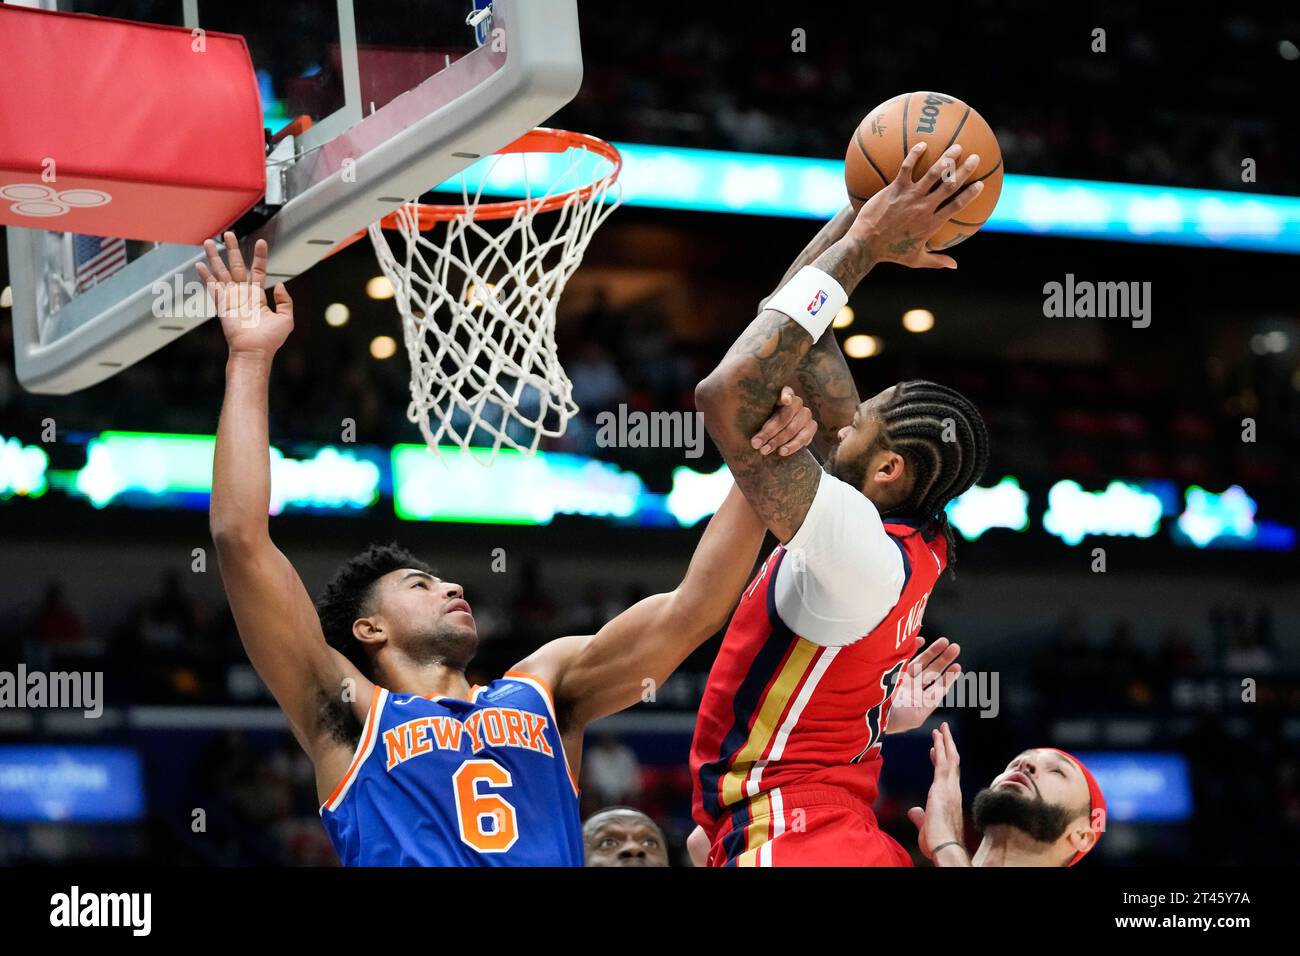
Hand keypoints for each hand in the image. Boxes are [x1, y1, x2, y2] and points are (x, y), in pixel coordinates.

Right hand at [197, 231, 293, 355]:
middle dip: (233, 249)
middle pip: (237, 266)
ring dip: (215, 256)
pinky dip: (205, 275)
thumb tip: (281, 286)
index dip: (260, 256)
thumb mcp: (286, 319)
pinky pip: (212, 286)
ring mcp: (230, 298)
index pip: (258, 270)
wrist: (254, 351)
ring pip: (222, 271)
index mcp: (257, 296)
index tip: (261, 242)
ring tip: (209, 241)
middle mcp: (242, 294)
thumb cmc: (270, 340)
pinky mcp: (221, 303)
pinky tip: (199, 264)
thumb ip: (286, 301)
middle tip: (229, 234)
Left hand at [749, 386, 817, 456]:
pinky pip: (804, 437)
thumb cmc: (762, 421)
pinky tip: (782, 452)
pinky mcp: (812, 427)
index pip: (786, 391)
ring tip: (765, 451)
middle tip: (756, 444)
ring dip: (778, 441)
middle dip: (769, 431)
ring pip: (793, 428)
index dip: (786, 395)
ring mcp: (806, 414)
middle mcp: (797, 402)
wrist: (778, 434)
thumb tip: (742, 414)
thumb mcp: (757, 414)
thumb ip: (753, 411)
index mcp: (783, 394)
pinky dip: (792, 446)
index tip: (784, 401)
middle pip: (785, 416)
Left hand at [847, 142, 983, 269]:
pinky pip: (907, 167)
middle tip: (976, 158)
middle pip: (950, 185)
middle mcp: (924, 208)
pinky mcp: (895, 189)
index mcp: (932, 224)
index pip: (957, 206)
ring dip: (947, 158)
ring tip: (957, 146)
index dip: (971, 195)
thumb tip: (954, 266)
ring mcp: (910, 197)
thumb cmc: (890, 253)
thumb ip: (937, 261)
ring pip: (933, 174)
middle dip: (965, 170)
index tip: (981, 184)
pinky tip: (922, 144)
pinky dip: (915, 155)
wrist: (865, 244)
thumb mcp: (916, 260)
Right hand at [886, 635, 961, 733]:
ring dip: (933, 651)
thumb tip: (942, 688)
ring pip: (921, 662)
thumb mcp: (916, 716)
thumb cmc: (892, 719)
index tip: (958, 667)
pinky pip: (904, 655)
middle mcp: (911, 688)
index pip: (937, 687)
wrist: (868, 713)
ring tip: (946, 642)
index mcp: (918, 701)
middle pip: (931, 672)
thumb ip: (930, 702)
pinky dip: (912, 647)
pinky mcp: (891, 669)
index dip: (948, 677)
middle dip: (944, 660)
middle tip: (956, 648)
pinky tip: (921, 640)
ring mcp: (901, 678)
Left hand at [907, 721, 965, 862]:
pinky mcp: (943, 787)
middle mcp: (953, 791)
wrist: (944, 848)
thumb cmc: (937, 842)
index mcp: (950, 799)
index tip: (934, 749)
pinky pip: (943, 762)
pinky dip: (941, 747)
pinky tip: (937, 737)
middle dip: (947, 746)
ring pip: (950, 758)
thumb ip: (920, 817)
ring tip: (941, 728)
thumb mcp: (925, 826)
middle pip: (952, 763)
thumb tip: (913, 811)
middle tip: (942, 731)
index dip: (941, 760)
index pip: (947, 775)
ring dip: (945, 742)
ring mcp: (950, 788)